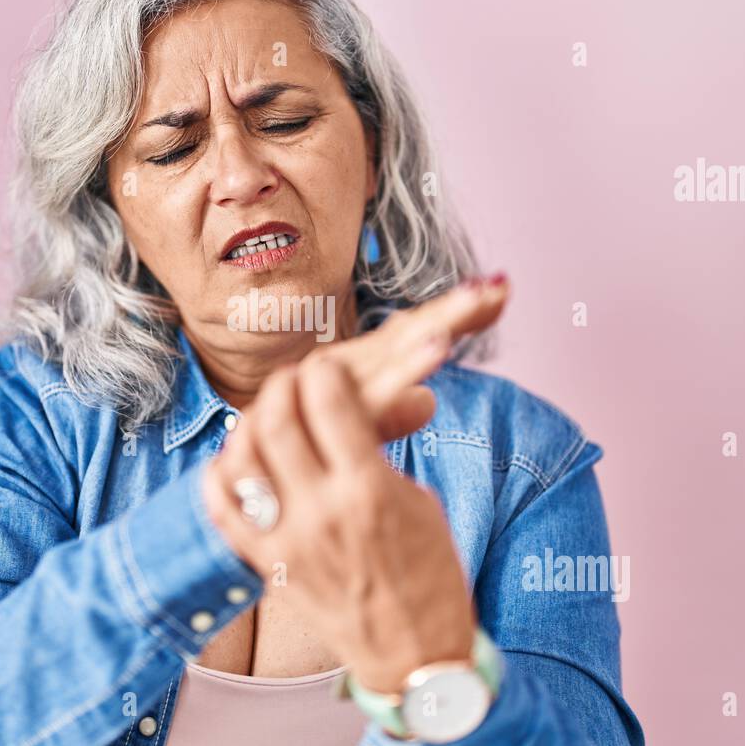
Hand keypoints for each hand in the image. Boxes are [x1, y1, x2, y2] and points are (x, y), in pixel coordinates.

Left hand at [202, 353, 477, 692]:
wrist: (415, 658)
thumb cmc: (430, 577)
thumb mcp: (419, 502)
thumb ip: (382, 452)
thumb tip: (371, 399)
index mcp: (369, 491)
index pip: (330, 402)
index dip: (325, 372)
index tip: (329, 368)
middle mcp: (321, 513)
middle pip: (277, 421)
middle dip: (283, 386)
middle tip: (293, 381)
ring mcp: (287, 543)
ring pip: (241, 459)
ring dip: (250, 424)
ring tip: (267, 414)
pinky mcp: (267, 567)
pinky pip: (222, 510)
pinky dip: (221, 475)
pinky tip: (236, 458)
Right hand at [322, 273, 508, 441]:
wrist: (242, 460)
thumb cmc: (305, 439)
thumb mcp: (358, 423)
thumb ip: (396, 410)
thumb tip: (429, 399)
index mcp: (363, 363)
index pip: (419, 330)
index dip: (460, 313)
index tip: (502, 291)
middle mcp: (354, 363)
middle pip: (413, 330)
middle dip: (459, 308)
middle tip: (501, 285)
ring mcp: (345, 382)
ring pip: (400, 349)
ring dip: (440, 320)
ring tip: (478, 297)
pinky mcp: (341, 411)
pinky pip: (381, 391)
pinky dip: (409, 367)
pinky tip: (437, 346)